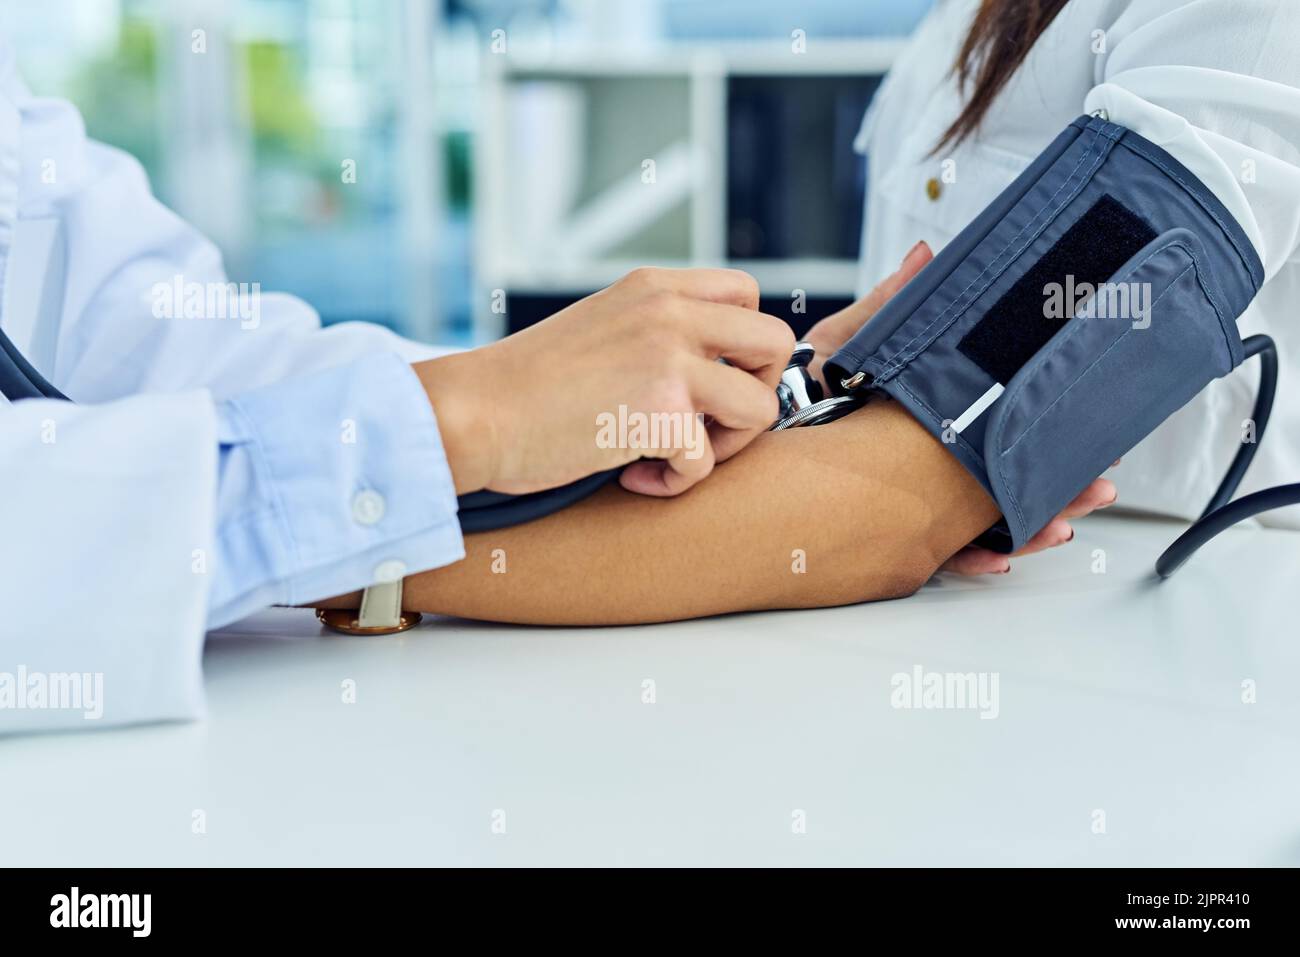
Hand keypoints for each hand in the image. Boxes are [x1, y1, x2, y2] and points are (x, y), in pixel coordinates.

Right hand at [414, 267, 793, 497]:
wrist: (475, 413)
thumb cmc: (525, 384)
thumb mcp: (602, 325)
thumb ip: (656, 329)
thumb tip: (712, 366)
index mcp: (654, 287)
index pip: (747, 294)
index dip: (744, 346)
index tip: (714, 381)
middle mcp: (669, 313)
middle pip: (775, 342)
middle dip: (757, 391)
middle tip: (713, 421)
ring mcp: (669, 360)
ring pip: (759, 407)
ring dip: (726, 445)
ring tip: (673, 455)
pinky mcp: (662, 413)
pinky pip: (707, 461)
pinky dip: (675, 482)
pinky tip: (632, 477)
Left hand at [803, 240, 1117, 574]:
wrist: (740, 440)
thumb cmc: (790, 392)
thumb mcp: (843, 346)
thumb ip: (888, 309)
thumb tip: (927, 256)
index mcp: (930, 423)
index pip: (997, 430)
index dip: (1041, 434)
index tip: (1089, 433)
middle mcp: (929, 466)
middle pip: (1005, 478)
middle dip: (1058, 483)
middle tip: (1098, 482)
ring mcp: (914, 502)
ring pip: (984, 521)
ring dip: (1031, 524)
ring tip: (1065, 521)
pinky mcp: (887, 536)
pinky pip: (938, 555)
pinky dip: (972, 560)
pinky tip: (997, 559)